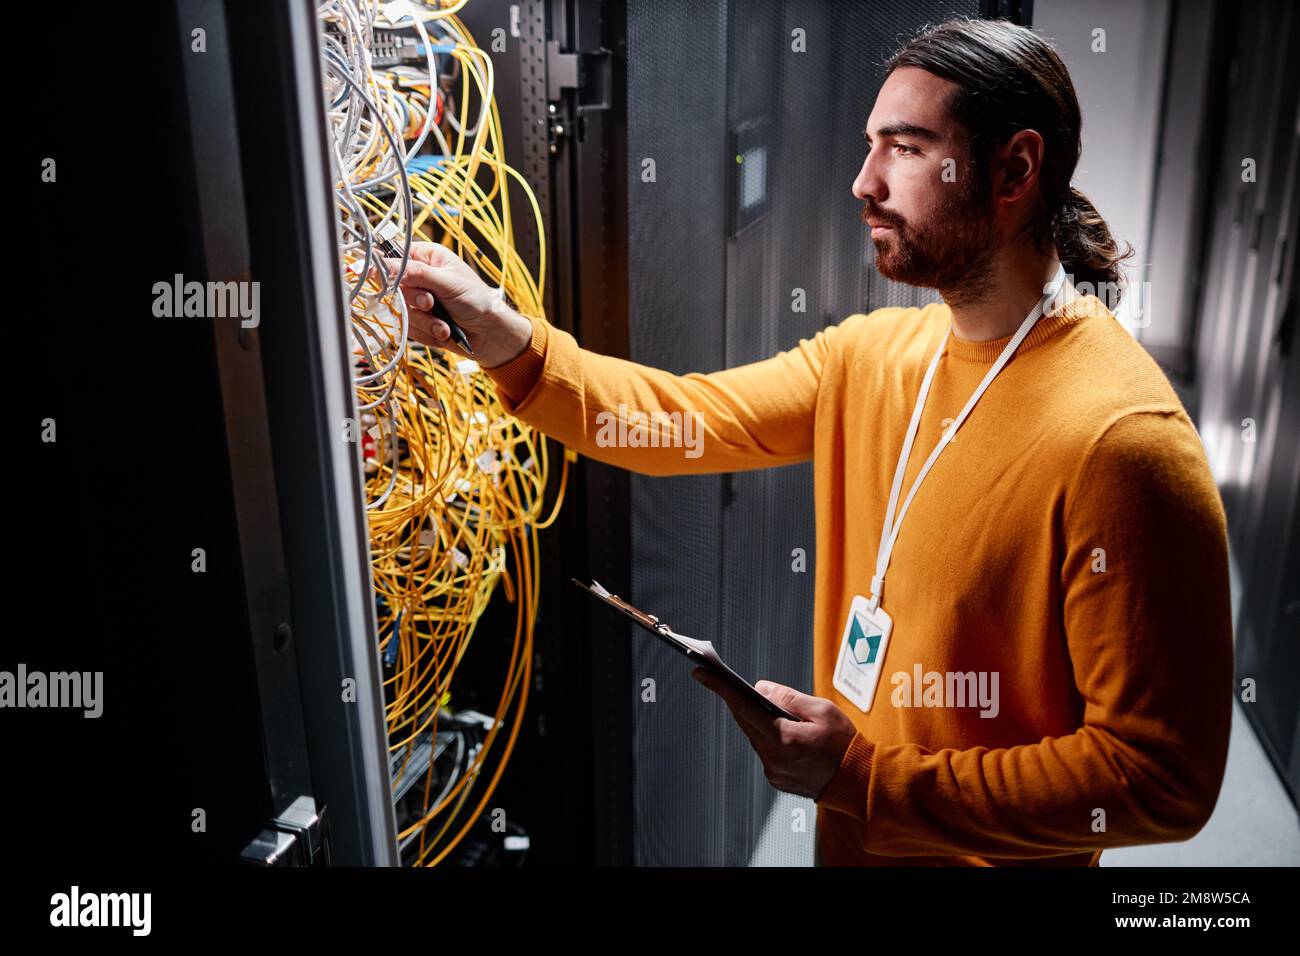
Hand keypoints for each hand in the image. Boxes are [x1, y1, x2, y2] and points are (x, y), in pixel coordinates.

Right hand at [379, 241, 533, 368]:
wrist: (491, 335)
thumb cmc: (478, 301)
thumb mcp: (448, 283)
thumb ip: (416, 273)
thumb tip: (384, 264)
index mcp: (427, 257)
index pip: (394, 256)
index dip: (385, 268)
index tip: (381, 279)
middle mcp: (420, 277)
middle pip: (394, 287)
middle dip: (414, 302)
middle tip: (431, 304)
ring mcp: (418, 301)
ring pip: (401, 312)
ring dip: (425, 323)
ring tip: (445, 326)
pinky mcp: (419, 322)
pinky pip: (409, 329)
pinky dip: (427, 334)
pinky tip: (444, 333)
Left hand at [691, 669, 859, 800]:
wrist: (859, 782)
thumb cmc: (845, 745)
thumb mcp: (822, 710)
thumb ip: (788, 698)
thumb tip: (761, 689)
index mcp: (783, 739)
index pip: (743, 707)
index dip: (720, 688)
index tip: (702, 673)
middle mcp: (773, 758)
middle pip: (746, 722)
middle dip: (741, 702)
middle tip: (732, 682)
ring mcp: (773, 771)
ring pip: (755, 737)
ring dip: (758, 720)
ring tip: (769, 707)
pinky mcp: (777, 778)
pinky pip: (766, 751)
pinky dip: (769, 737)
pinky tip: (783, 730)